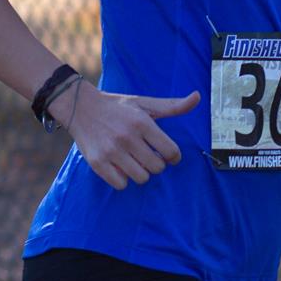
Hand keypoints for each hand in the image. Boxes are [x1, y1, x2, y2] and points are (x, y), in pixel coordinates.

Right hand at [58, 84, 199, 189]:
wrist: (81, 107)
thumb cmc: (118, 107)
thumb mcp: (144, 103)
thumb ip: (172, 106)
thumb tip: (198, 97)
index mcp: (141, 122)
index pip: (170, 151)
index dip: (173, 156)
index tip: (168, 154)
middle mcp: (127, 137)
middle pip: (157, 167)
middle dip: (157, 164)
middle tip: (148, 155)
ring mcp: (111, 151)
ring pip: (141, 178)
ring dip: (141, 172)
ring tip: (135, 161)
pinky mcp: (98, 163)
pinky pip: (121, 184)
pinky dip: (123, 179)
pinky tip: (120, 166)